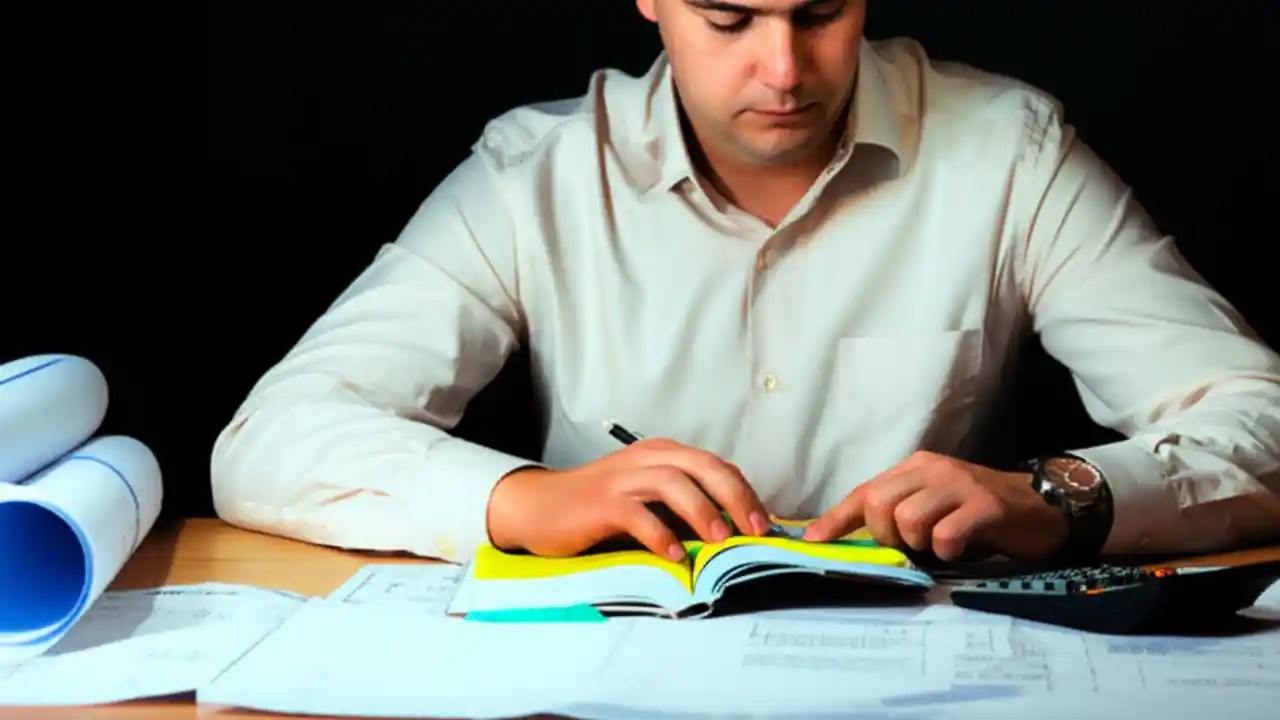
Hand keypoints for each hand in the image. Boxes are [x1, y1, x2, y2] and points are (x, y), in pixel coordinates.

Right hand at [485, 437, 771, 559]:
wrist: (540, 507)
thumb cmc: (599, 507)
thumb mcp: (646, 497)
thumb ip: (681, 505)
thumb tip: (731, 530)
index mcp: (663, 454)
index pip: (716, 465)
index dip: (745, 492)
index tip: (766, 523)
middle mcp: (646, 458)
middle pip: (703, 467)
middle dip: (735, 497)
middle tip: (755, 530)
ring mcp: (623, 478)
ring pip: (674, 483)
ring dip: (702, 511)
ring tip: (720, 540)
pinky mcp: (602, 503)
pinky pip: (637, 515)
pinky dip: (660, 535)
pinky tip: (674, 556)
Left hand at [803, 451, 1067, 560]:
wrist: (1042, 506)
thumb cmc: (979, 512)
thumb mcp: (933, 505)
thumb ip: (897, 514)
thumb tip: (851, 540)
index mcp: (915, 467)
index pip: (864, 491)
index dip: (836, 519)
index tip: (814, 541)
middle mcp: (934, 470)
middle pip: (879, 505)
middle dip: (885, 535)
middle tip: (910, 545)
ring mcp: (960, 486)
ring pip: (908, 520)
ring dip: (919, 545)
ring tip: (940, 545)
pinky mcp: (985, 507)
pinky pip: (945, 536)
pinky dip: (946, 551)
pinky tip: (962, 547)